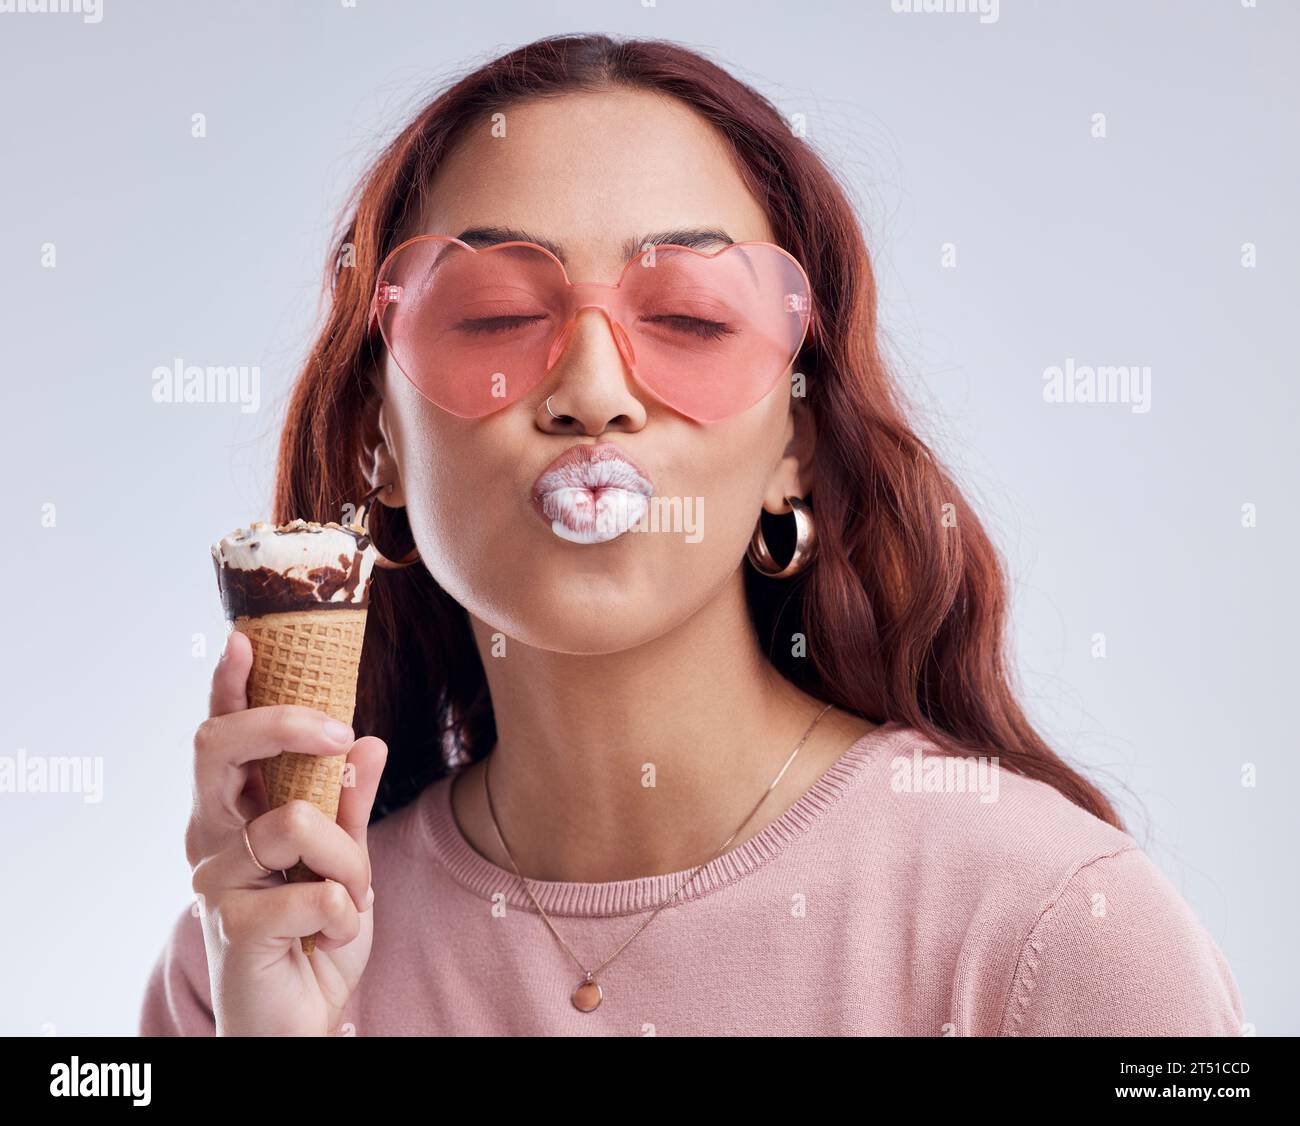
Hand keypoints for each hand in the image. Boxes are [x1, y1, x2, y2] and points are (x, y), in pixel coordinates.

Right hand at [186, 629, 386, 1034]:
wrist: (296, 1020)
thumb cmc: (313, 934)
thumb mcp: (345, 860)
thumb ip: (349, 804)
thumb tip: (369, 741)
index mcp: (233, 811)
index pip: (221, 736)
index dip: (228, 685)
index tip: (247, 639)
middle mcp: (209, 837)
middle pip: (218, 747)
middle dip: (286, 724)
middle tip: (340, 732)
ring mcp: (213, 881)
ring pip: (295, 822)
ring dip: (348, 861)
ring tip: (349, 898)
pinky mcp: (231, 926)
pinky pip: (315, 891)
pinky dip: (347, 912)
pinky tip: (335, 937)